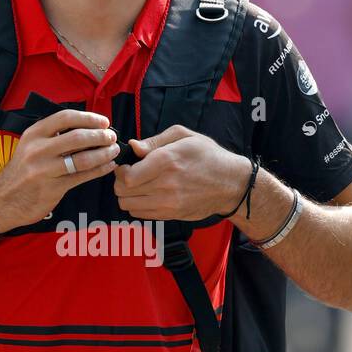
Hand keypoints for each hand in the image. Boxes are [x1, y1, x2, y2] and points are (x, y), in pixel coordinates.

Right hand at [0, 108, 120, 233]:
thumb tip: (87, 127)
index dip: (88, 118)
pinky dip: (99, 170)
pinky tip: (108, 166)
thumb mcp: (30, 146)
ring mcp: (45, 170)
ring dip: (103, 154)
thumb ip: (53, 136)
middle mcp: (38, 150)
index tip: (103, 121)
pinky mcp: (53, 188)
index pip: (65, 118)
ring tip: (114, 151)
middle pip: (77, 137)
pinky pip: (82, 177)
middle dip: (100, 136)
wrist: (3, 200)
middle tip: (112, 137)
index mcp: (34, 134)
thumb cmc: (22, 171)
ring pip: (83, 159)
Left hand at [113, 126, 249, 220]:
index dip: (120, 170)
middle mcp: (165, 185)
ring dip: (128, 195)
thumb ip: (154, 141)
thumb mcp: (184, 136)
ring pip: (128, 205)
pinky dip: (138, 205)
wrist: (231, 183)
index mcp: (166, 161)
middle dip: (121, 182)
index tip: (126, 165)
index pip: (126, 177)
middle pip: (123, 192)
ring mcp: (168, 204)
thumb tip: (133, 146)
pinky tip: (148, 195)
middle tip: (130, 175)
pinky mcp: (171, 215)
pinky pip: (141, 215)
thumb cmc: (208, 156)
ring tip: (138, 185)